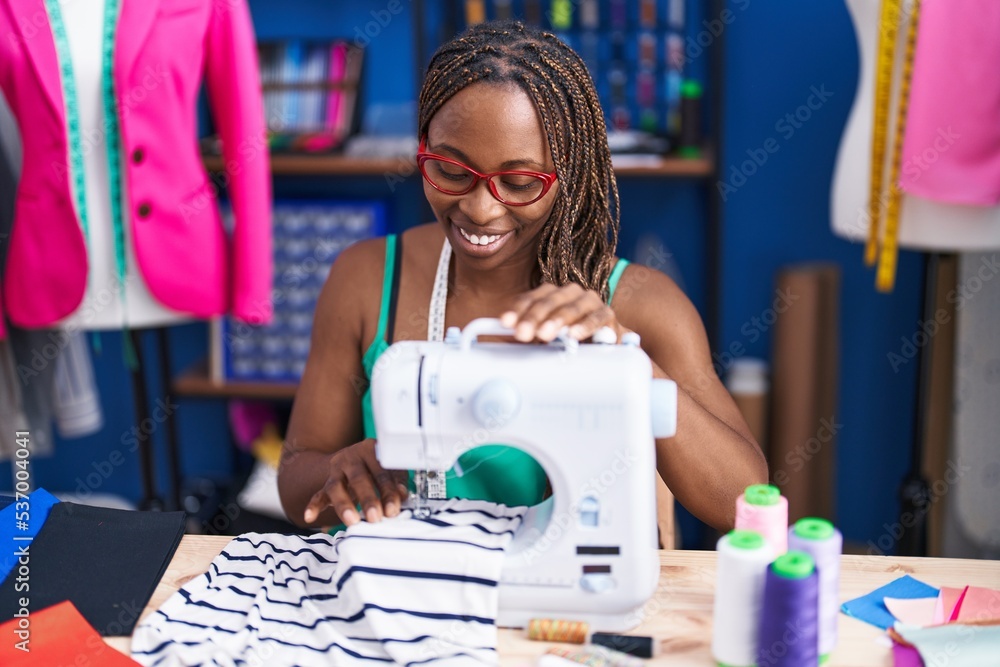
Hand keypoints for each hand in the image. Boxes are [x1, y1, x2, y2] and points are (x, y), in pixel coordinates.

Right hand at [303, 439, 408, 526]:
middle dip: (368, 499)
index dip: (388, 491)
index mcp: (371, 449)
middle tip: (375, 517)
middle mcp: (351, 457)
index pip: (381, 471)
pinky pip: (318, 494)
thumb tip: (403, 496)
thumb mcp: (389, 468)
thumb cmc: (378, 466)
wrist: (353, 458)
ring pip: (336, 487)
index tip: (393, 509)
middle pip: (359, 478)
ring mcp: (336, 470)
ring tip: (352, 521)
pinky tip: (309, 517)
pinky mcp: (326, 482)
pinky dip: (314, 506)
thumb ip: (396, 481)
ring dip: (344, 505)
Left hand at [500, 283, 628, 342]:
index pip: (531, 298)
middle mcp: (569, 293)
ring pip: (571, 307)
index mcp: (551, 295)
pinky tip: (574, 334)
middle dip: (533, 317)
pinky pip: (596, 318)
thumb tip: (504, 340)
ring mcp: (589, 301)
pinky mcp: (606, 314)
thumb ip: (529, 336)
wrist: (605, 344)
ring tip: (544, 334)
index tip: (506, 323)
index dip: (518, 309)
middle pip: (548, 301)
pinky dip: (585, 326)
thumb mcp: (545, 338)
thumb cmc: (569, 340)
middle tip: (522, 333)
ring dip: (557, 320)